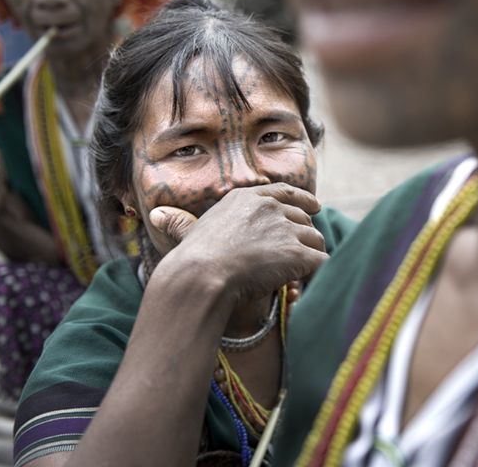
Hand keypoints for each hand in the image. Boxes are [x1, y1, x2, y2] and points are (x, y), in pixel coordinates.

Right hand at [149, 183, 327, 308]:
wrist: (200, 276)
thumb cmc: (191, 259)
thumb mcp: (187, 232)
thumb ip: (180, 222)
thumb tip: (156, 215)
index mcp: (247, 198)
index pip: (284, 193)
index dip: (303, 200)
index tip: (315, 206)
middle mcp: (269, 208)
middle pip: (303, 219)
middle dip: (305, 236)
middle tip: (304, 254)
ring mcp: (285, 229)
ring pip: (315, 240)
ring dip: (312, 256)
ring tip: (306, 274)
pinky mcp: (297, 253)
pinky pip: (321, 262)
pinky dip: (320, 273)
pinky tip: (314, 283)